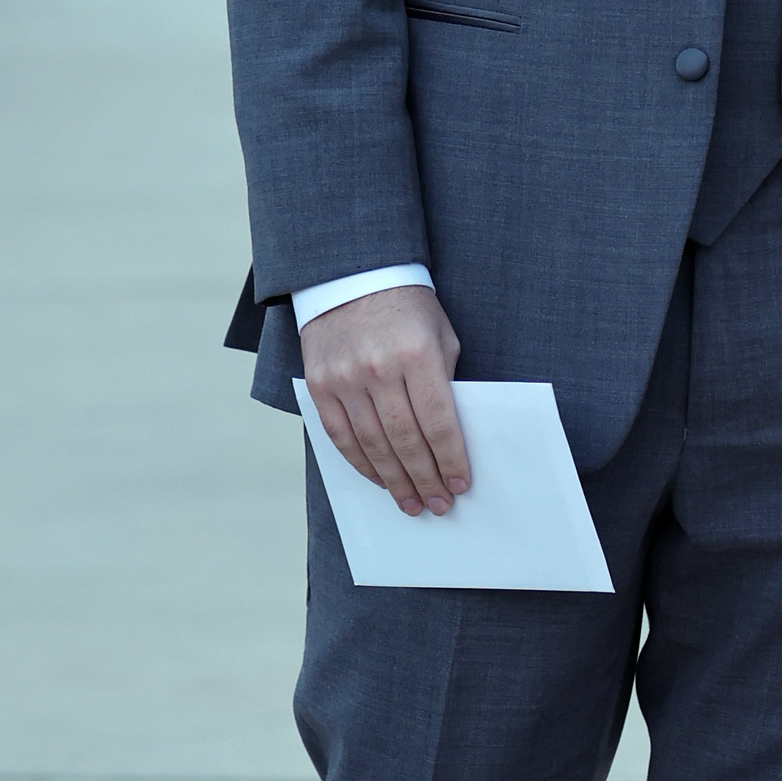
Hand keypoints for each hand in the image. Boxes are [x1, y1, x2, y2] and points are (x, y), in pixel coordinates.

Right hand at [300, 282, 469, 515]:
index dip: (450, 459)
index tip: (461, 484)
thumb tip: (450, 436)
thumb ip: (446, 382)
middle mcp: (378, 368)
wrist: (351, 275)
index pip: (438, 421)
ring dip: (395, 481)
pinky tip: (380, 480)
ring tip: (413, 504)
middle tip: (439, 505)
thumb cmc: (408, 307)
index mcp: (417, 354)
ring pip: (372, 445)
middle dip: (425, 479)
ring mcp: (345, 378)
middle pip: (405, 440)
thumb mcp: (441, 335)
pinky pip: (340, 435)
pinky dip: (361, 463)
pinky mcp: (320, 384)